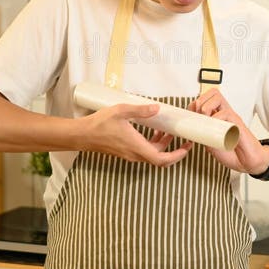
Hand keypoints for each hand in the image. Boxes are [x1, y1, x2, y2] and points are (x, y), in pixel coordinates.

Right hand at [77, 103, 191, 166]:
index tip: (186, 148)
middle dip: (174, 149)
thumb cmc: (99, 125)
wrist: (82, 135)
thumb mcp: (121, 111)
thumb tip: (157, 108)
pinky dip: (153, 142)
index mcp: (136, 147)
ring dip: (163, 144)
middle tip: (184, 139)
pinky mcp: (126, 151)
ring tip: (168, 130)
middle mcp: (135, 154)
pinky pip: (144, 150)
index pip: (161, 159)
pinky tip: (153, 129)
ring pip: (152, 154)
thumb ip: (140, 110)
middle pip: (160, 158)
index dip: (177, 156)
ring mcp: (130, 154)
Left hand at [188, 90, 268, 174]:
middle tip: (198, 116)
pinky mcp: (237, 123)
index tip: (191, 116)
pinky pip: (225, 113)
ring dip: (206, 108)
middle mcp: (225, 114)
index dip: (195, 104)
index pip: (207, 98)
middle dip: (200, 102)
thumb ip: (203, 135)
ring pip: (217, 98)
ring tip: (204, 121)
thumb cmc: (232, 153)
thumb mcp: (211, 144)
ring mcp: (231, 117)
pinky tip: (214, 129)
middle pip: (213, 92)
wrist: (247, 162)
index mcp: (218, 117)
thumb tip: (192, 131)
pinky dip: (215, 120)